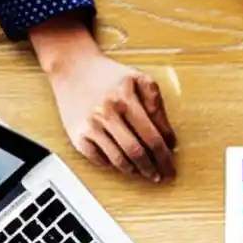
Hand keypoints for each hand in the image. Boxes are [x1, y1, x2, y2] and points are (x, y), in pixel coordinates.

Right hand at [30, 15, 176, 181]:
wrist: (72, 66)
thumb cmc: (109, 74)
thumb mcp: (139, 79)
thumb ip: (156, 104)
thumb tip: (168, 137)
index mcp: (126, 99)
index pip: (153, 136)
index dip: (165, 155)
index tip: (171, 164)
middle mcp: (107, 113)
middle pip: (137, 152)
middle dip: (154, 168)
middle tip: (162, 176)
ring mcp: (91, 125)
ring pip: (119, 160)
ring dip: (135, 170)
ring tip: (144, 171)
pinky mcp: (77, 134)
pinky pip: (98, 159)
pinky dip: (112, 165)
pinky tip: (120, 163)